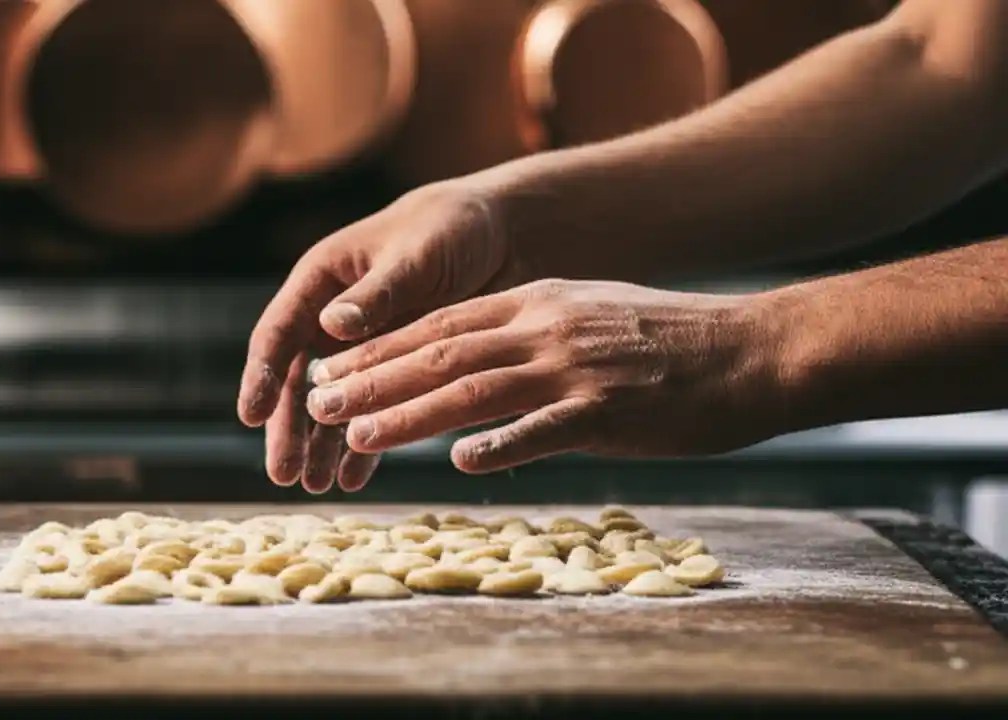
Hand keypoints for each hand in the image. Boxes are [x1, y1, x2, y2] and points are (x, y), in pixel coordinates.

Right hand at [238, 181, 527, 492]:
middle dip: (289, 427)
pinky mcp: (397, 369)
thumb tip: (331, 326)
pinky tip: (355, 477)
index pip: (280, 331)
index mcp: (322, 280)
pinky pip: (371, 410)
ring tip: (315, 486)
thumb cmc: (450, 228)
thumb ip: (376, 294)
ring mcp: (362, 347)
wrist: (501, 233)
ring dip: (321, 445)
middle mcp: (332, 318)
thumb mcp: (414, 255)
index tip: (250, 415)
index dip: (261, 374)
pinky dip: (362, 443)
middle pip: (296, 379)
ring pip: (331, 402)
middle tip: (284, 474)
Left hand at [305, 279, 786, 475]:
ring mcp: (575, 369)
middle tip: (317, 400)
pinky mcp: (608, 412)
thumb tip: (475, 365)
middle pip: (441, 354)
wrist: (749, 351)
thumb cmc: (668, 342)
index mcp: (537, 302)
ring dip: (408, 415)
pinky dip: (498, 446)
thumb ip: (528, 336)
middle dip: (372, 378)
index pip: (440, 324)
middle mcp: (545, 328)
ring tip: (356, 436)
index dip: (380, 346)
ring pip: (473, 392)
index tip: (331, 365)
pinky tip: (458, 464)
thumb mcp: (587, 317)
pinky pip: (543, 432)